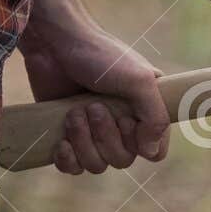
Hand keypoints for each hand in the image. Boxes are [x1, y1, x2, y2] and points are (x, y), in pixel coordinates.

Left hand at [20, 23, 169, 174]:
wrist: (54, 43)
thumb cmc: (100, 56)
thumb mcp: (139, 80)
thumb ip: (156, 116)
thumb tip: (150, 151)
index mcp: (146, 114)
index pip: (155, 151)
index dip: (139, 144)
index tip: (126, 119)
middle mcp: (122, 127)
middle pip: (122, 160)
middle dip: (104, 137)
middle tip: (93, 106)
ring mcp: (94, 134)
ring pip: (97, 165)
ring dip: (83, 141)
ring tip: (73, 112)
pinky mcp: (68, 137)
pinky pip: (74, 168)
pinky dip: (67, 159)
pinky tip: (61, 142)